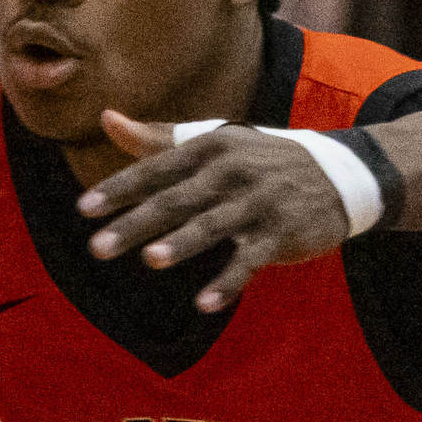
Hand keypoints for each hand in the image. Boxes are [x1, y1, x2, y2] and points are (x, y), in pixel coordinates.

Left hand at [78, 115, 350, 311]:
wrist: (337, 174)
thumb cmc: (259, 159)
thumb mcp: (212, 142)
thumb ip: (156, 138)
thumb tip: (105, 118)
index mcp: (210, 147)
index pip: (156, 169)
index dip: (120, 188)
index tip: (85, 210)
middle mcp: (232, 171)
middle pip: (176, 199)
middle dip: (136, 223)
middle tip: (97, 247)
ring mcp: (259, 202)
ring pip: (213, 226)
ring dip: (182, 243)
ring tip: (150, 260)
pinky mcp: (282, 233)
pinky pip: (250, 260)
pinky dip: (229, 281)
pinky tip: (204, 303)